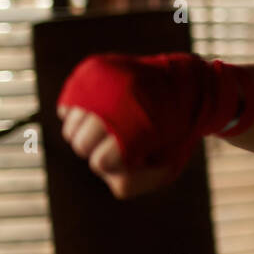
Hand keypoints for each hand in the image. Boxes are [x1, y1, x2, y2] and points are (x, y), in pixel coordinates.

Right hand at [55, 52, 253, 198]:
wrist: (186, 87)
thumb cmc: (174, 133)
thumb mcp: (165, 167)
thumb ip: (131, 182)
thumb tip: (102, 172)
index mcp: (131, 129)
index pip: (100, 162)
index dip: (117, 162)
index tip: (135, 152)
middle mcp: (109, 104)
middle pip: (80, 144)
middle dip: (101, 147)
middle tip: (125, 137)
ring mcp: (97, 84)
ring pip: (71, 126)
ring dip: (87, 131)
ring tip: (114, 123)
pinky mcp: (90, 71)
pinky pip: (67, 107)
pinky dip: (79, 114)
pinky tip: (101, 112)